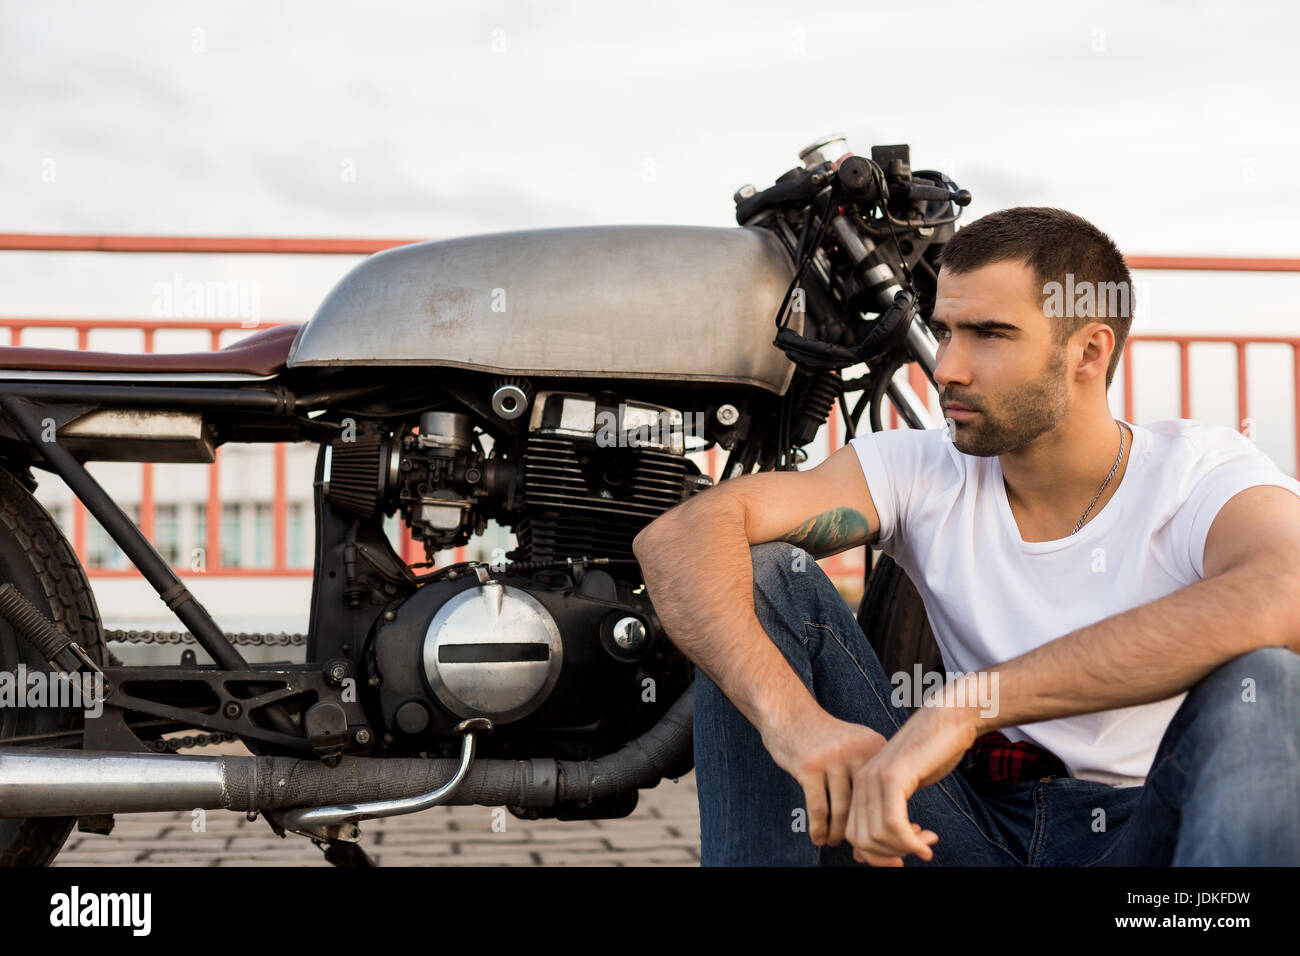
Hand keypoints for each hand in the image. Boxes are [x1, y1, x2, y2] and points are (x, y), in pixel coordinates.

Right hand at [758, 706, 887, 848]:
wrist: (789, 713)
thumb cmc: (824, 738)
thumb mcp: (855, 745)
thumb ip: (868, 775)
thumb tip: (881, 819)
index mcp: (874, 746)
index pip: (884, 792)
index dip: (880, 818)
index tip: (878, 838)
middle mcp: (857, 751)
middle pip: (865, 803)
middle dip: (861, 831)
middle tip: (857, 848)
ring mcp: (833, 758)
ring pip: (841, 810)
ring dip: (837, 833)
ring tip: (834, 842)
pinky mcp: (809, 766)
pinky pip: (818, 808)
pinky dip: (819, 828)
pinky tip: (818, 838)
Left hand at [844, 700, 979, 865]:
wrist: (949, 719)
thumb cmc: (932, 755)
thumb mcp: (905, 789)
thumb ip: (887, 815)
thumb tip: (868, 855)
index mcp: (861, 784)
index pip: (854, 836)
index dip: (876, 856)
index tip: (902, 858)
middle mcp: (862, 780)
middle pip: (862, 841)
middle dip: (890, 855)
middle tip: (918, 850)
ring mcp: (875, 777)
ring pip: (878, 836)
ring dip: (905, 849)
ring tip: (927, 843)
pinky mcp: (894, 777)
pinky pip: (894, 825)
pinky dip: (911, 843)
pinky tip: (927, 844)